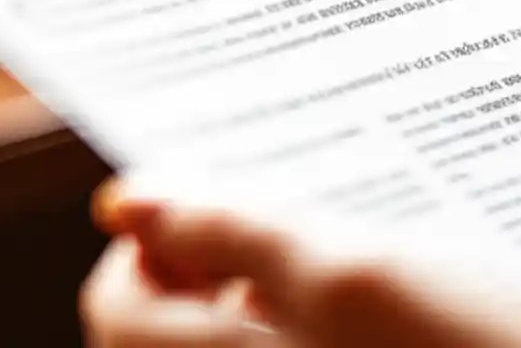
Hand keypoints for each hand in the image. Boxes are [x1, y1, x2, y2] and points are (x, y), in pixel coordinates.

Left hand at [81, 186, 520, 347]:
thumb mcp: (352, 272)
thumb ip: (231, 230)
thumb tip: (126, 197)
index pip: (118, 300)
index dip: (158, 235)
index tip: (220, 187)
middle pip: (183, 317)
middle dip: (228, 248)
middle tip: (305, 201)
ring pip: (256, 328)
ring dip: (288, 272)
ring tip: (367, 232)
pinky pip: (315, 339)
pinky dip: (335, 305)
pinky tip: (401, 278)